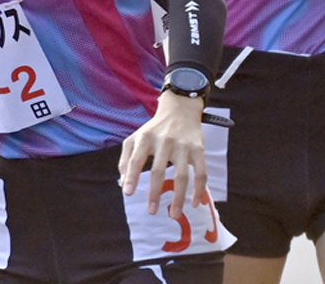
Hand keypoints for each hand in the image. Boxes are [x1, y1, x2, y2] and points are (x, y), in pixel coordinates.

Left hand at [118, 90, 206, 219]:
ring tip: (174, 215)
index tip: (128, 193)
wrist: (180, 109)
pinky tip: (195, 203)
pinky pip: (201, 173)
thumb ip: (125, 159)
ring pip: (182, 176)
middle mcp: (164, 141)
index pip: (136, 159)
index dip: (131, 176)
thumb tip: (123, 184)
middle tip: (152, 211)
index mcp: (146, 138)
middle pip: (159, 171)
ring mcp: (183, 146)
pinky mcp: (199, 150)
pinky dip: (199, 189)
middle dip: (155, 193)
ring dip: (179, 198)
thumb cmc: (154, 129)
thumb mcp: (135, 137)